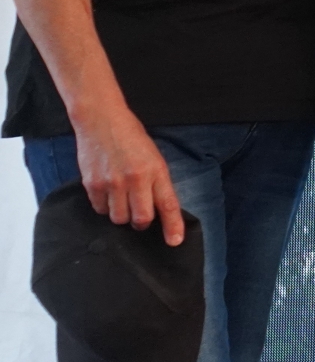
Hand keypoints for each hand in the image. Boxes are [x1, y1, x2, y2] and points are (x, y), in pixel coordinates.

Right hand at [75, 107, 184, 244]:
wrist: (102, 121)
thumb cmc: (132, 138)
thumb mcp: (154, 157)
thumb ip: (156, 183)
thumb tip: (158, 209)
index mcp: (155, 171)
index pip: (167, 205)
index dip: (172, 226)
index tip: (175, 241)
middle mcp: (135, 179)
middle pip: (141, 219)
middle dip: (142, 221)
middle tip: (140, 213)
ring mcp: (111, 183)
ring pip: (118, 218)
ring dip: (122, 215)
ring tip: (122, 199)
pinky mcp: (92, 185)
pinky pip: (100, 210)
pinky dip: (105, 206)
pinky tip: (107, 192)